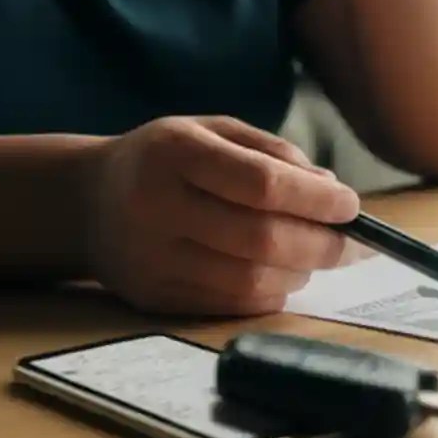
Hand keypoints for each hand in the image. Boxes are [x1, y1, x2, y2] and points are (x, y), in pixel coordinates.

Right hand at [84, 116, 363, 315]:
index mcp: (174, 152)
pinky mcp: (154, 298)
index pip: (261, 184)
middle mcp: (155, 206)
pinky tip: (281, 273)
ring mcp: (151, 258)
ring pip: (251, 280)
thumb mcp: (215, 132)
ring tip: (313, 255)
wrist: (86, 202)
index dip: (316, 199)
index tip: (350, 205)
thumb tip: (331, 190)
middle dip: (322, 244)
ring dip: (301, 271)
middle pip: (261, 239)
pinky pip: (232, 305)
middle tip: (352, 243)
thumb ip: (275, 154)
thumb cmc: (168, 160)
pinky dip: (272, 292)